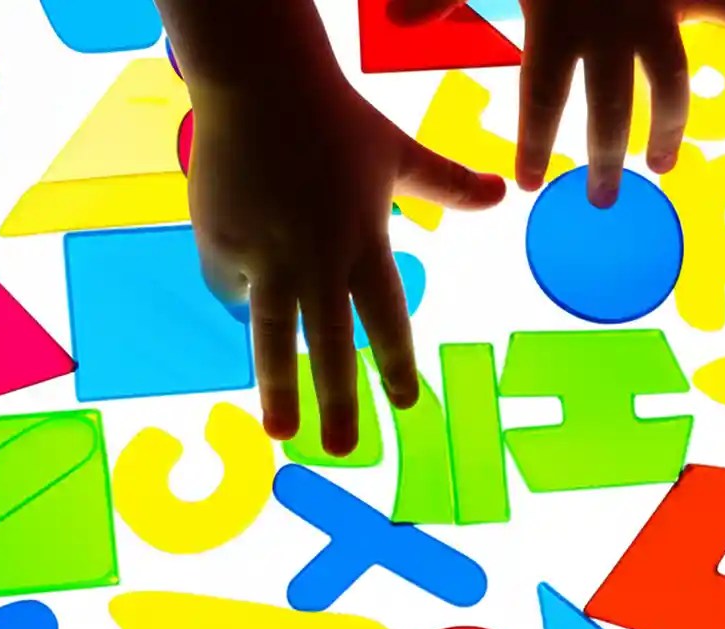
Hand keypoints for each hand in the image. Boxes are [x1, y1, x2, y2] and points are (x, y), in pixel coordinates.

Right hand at [186, 61, 505, 453]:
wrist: (259, 82)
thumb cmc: (336, 119)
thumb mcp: (398, 152)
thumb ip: (448, 183)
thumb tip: (504, 195)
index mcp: (364, 239)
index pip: (385, 316)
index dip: (395, 363)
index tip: (407, 404)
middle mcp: (317, 256)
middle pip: (330, 342)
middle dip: (340, 400)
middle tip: (345, 450)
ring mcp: (265, 253)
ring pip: (274, 335)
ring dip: (279, 387)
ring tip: (283, 432)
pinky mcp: (221, 244)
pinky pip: (234, 288)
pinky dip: (245, 295)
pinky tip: (250, 281)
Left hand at [389, 0, 724, 206]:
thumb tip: (394, 21)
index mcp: (557, 21)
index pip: (541, 101)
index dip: (535, 146)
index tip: (531, 185)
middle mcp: (611, 24)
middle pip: (609, 111)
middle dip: (605, 159)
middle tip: (601, 199)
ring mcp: (656, 6)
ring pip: (673, 81)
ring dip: (673, 124)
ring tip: (667, 163)